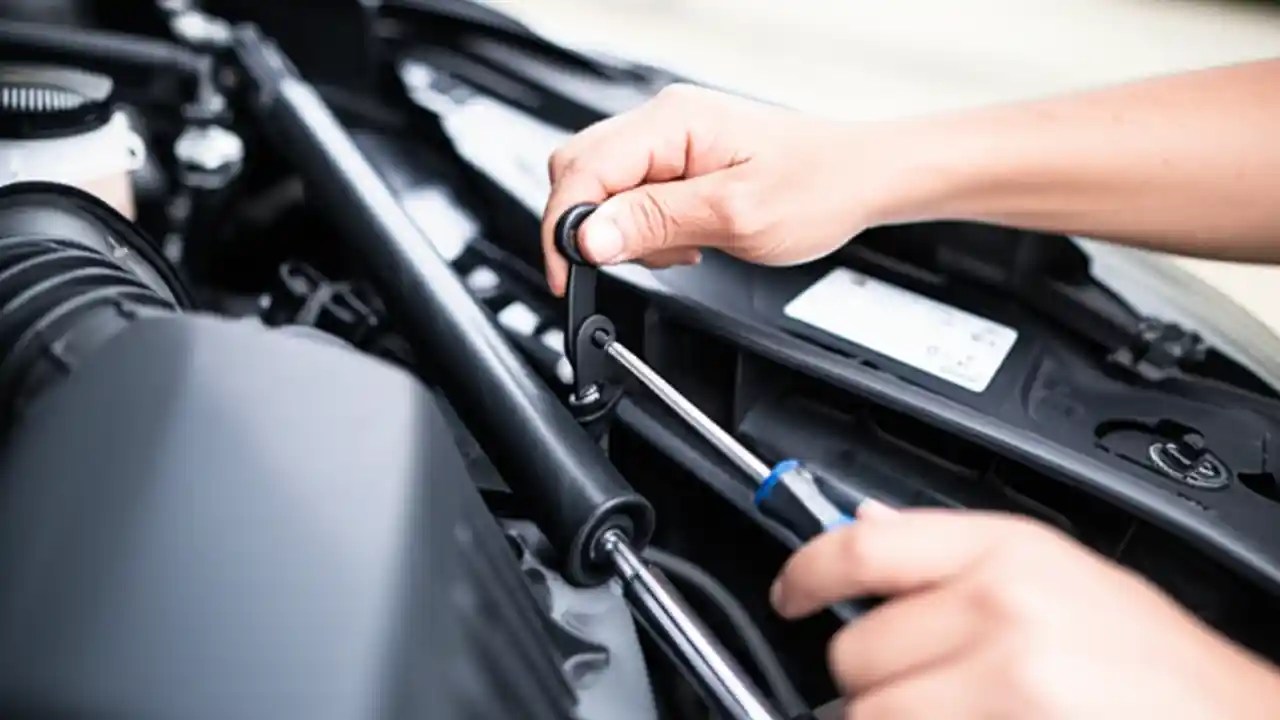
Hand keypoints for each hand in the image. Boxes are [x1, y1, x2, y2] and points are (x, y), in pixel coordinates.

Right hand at [540, 84, 887, 295]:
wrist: (862, 179)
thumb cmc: (819, 187)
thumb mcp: (734, 217)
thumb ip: (654, 224)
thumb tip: (588, 237)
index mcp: (673, 122)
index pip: (583, 169)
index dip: (564, 227)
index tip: (567, 274)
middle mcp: (665, 121)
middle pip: (581, 171)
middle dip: (589, 228)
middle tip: (623, 266)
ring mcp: (671, 139)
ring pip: (604, 187)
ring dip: (621, 232)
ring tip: (678, 251)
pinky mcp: (681, 160)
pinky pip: (633, 194)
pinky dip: (643, 229)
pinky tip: (683, 242)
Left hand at [771, 505, 1279, 718]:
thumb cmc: (1153, 663)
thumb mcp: (1059, 575)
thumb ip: (958, 555)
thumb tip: (867, 525)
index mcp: (1008, 551)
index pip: (862, 546)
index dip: (805, 572)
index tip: (790, 593)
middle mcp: (1000, 608)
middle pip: (855, 647)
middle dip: (865, 676)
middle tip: (908, 683)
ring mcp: (1004, 681)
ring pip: (870, 712)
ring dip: (886, 719)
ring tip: (943, 714)